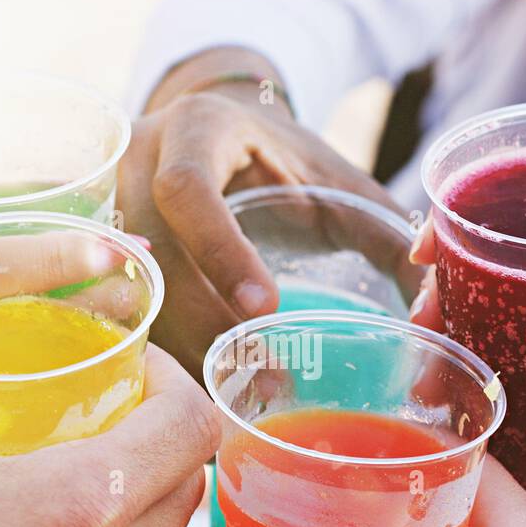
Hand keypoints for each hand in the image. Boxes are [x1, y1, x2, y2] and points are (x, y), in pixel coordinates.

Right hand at [120, 49, 420, 375]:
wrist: (212, 128)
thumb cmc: (282, 160)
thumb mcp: (333, 179)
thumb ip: (384, 229)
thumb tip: (432, 305)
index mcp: (197, 130)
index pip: (188, 189)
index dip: (220, 251)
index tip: (266, 307)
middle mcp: (135, 160)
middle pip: (149, 253)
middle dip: (201, 322)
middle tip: (259, 377)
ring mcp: (101, 202)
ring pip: (121, 288)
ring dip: (174, 348)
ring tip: (230, 398)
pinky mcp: (93, 244)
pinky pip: (109, 306)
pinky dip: (153, 351)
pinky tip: (190, 389)